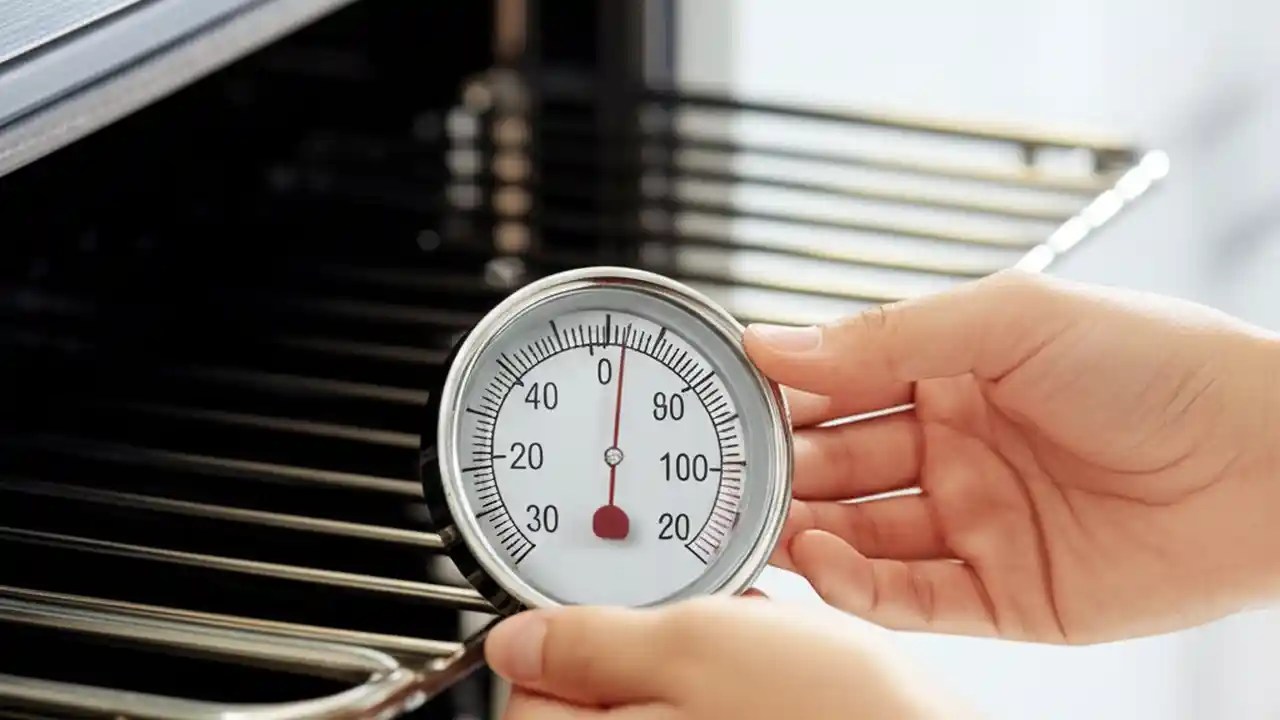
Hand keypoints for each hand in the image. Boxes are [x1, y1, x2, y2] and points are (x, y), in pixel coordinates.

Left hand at [484, 596, 965, 718]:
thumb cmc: (825, 715)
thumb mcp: (692, 645)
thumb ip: (585, 645)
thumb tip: (508, 644)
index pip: (524, 690)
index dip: (561, 630)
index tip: (607, 602)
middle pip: (589, 696)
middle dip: (633, 643)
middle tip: (691, 617)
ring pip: (653, 698)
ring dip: (685, 656)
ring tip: (741, 636)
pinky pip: (704, 708)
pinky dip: (723, 679)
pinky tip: (765, 660)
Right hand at [745, 270, 1279, 642]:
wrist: (1268, 458)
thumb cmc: (1159, 364)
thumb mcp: (1010, 319)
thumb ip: (887, 336)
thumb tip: (775, 341)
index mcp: (952, 373)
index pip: (840, 385)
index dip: (783, 395)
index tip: (722, 404)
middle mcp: (954, 448)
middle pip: (839, 465)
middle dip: (782, 470)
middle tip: (728, 475)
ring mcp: (974, 522)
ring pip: (861, 534)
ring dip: (807, 530)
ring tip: (766, 523)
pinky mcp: (1001, 592)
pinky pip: (908, 595)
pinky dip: (856, 584)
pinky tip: (820, 560)